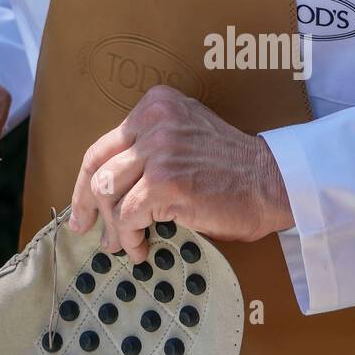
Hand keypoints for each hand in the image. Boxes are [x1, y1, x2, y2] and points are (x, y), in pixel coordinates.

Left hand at [68, 85, 294, 262]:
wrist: (272, 181)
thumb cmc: (233, 168)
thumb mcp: (187, 136)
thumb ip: (150, 148)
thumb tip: (110, 187)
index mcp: (156, 105)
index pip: (104, 145)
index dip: (86, 179)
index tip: (82, 204)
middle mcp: (154, 121)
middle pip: (97, 167)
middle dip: (85, 204)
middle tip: (86, 228)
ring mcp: (159, 151)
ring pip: (107, 192)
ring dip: (114, 226)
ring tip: (125, 243)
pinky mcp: (165, 182)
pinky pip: (128, 216)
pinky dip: (130, 237)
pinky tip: (142, 248)